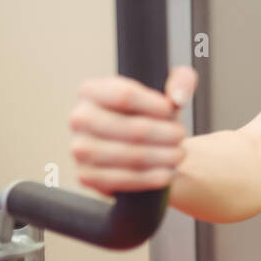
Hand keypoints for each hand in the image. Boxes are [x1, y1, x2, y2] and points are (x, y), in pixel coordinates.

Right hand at [70, 66, 198, 195]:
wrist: (140, 147)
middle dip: (165, 134)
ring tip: (178, 154)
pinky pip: (122, 179)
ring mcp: (79, 149)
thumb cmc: (152, 114)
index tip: (172, 110)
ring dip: (162, 157)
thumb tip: (177, 99)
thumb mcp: (169, 88)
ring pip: (130, 156)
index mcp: (92, 90)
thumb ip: (181, 80)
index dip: (155, 105)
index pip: (125, 96)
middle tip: (180, 136)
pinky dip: (150, 178)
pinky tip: (167, 173)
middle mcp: (79, 118)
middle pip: (132, 128)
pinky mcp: (86, 176)